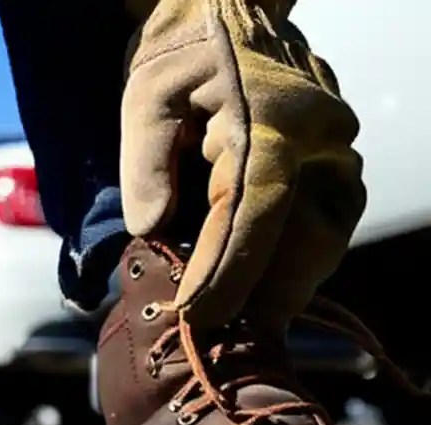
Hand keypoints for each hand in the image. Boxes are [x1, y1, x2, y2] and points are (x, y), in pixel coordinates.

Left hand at [121, 0, 365, 328]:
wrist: (229, 8)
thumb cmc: (181, 53)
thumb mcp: (145, 98)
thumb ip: (146, 163)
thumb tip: (152, 229)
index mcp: (270, 123)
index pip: (252, 213)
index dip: (226, 272)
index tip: (194, 314)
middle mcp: (318, 137)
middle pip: (307, 234)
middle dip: (269, 292)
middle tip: (229, 336)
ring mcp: (335, 145)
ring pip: (326, 232)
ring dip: (289, 281)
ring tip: (247, 321)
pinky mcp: (334, 156)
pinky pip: (326, 218)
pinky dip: (297, 255)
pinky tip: (263, 285)